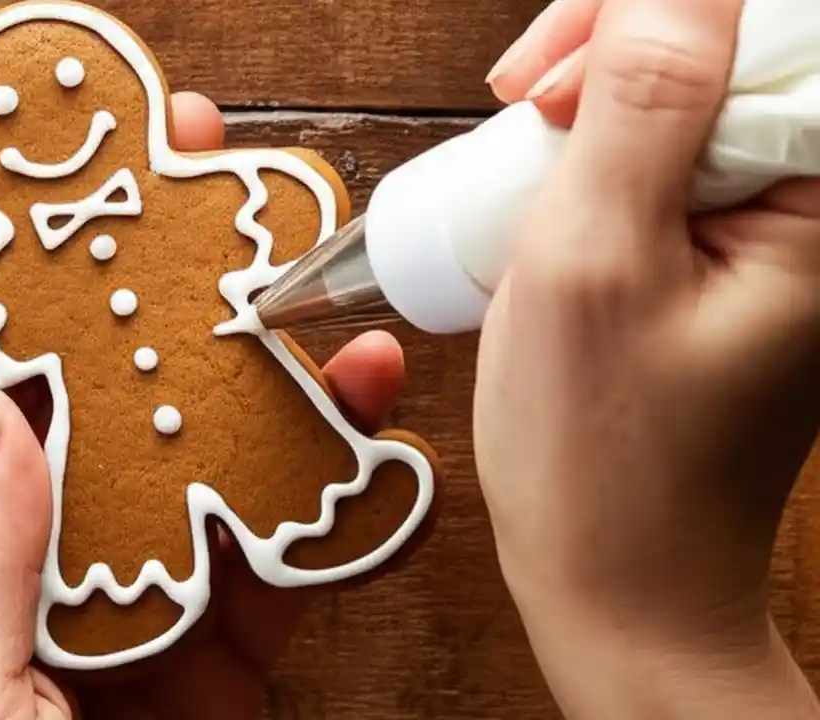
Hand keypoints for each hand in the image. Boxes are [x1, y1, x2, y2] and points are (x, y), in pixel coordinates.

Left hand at [0, 92, 410, 719]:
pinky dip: (323, 517)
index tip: (54, 225)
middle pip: (105, 428)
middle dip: (152, 329)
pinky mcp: (222, 671)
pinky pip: (276, 577)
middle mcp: (47, 579)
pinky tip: (360, 452)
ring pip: (205, 486)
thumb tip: (1, 424)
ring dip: (258, 405)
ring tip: (312, 326)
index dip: (4, 316)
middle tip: (202, 235)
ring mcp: (143, 620)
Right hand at [481, 0, 819, 716]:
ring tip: (522, 159)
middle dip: (609, 55)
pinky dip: (599, 158)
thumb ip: (642, 102)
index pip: (767, 23)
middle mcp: (818, 208)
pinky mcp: (737, 254)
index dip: (644, 20)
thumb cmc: (605, 460)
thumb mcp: (593, 264)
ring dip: (594, 106)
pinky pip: (673, 158)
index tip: (550, 79)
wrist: (622, 581)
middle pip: (728, 50)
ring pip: (689, 98)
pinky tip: (552, 195)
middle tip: (524, 106)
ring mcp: (780, 233)